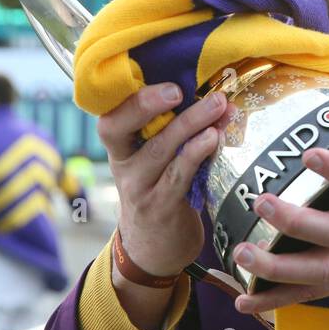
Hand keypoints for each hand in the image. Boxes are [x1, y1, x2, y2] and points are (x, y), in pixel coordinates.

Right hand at [97, 82, 235, 277]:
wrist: (155, 249)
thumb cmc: (161, 190)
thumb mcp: (155, 160)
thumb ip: (171, 130)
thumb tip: (211, 91)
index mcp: (120, 147)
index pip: (110, 117)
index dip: (131, 98)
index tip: (162, 81)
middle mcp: (123, 165)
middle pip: (122, 128)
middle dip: (150, 104)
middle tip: (181, 88)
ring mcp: (139, 187)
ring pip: (158, 149)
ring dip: (190, 124)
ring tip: (218, 106)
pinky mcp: (159, 206)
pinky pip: (177, 175)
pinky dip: (196, 153)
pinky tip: (214, 138)